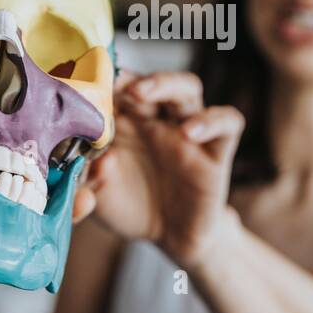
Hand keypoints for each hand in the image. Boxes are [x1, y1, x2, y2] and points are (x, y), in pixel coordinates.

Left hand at [83, 71, 243, 269]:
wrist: (170, 236)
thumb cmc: (131, 206)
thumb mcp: (99, 196)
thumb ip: (87, 184)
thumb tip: (93, 171)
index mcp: (124, 121)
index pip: (116, 87)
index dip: (103, 78)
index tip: (85, 79)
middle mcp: (156, 118)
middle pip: (150, 79)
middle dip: (132, 76)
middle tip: (116, 84)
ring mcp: (188, 131)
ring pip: (187, 88)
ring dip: (166, 83)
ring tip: (143, 93)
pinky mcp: (216, 150)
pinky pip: (227, 122)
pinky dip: (213, 120)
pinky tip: (191, 133)